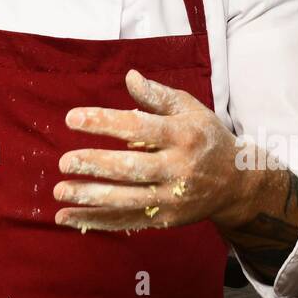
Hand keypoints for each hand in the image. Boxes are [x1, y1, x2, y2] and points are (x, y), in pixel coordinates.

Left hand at [54, 69, 243, 231]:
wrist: (237, 183)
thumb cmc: (205, 137)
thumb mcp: (189, 109)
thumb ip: (157, 95)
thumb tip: (129, 76)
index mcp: (182, 135)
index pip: (138, 127)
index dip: (104, 122)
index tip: (72, 119)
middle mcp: (179, 168)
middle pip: (132, 168)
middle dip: (95, 165)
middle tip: (64, 162)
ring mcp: (173, 197)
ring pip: (127, 199)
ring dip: (90, 197)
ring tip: (60, 190)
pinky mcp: (166, 219)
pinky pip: (127, 221)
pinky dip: (96, 221)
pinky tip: (68, 217)